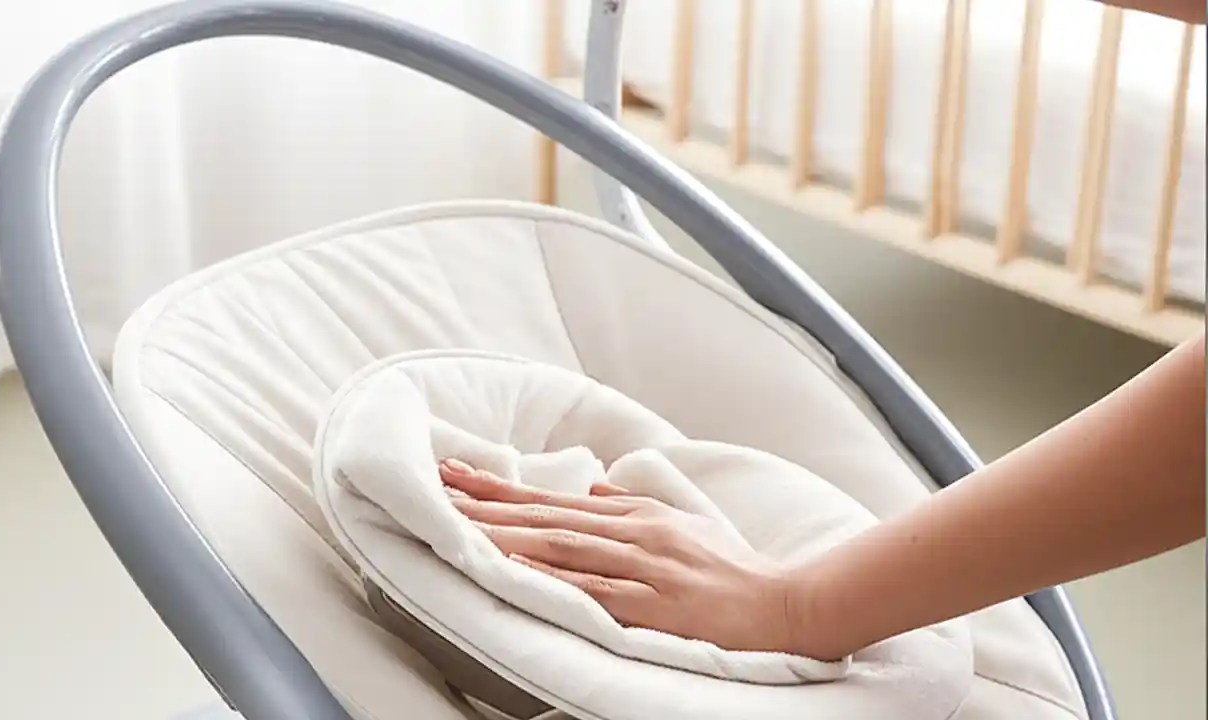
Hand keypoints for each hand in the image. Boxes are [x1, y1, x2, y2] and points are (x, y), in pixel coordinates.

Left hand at [439, 459, 830, 658]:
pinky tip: (517, 565)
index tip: (457, 475)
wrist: (783, 602)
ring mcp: (644, 565)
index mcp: (635, 515)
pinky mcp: (656, 602)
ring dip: (508, 532)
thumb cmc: (730, 568)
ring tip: (459, 521)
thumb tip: (590, 488)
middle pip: (547, 515)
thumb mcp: (680, 523)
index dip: (502, 488)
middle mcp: (634, 531)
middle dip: (489, 502)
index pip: (554, 499)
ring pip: (562, 544)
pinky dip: (554, 574)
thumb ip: (632, 507)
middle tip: (437, 486)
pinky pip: (596, 587)